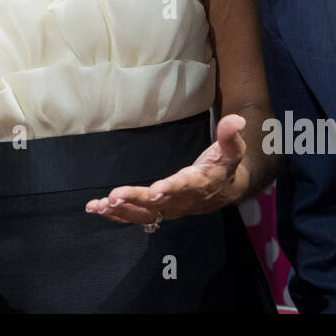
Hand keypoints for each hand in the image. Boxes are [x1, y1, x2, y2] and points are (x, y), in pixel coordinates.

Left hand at [85, 114, 248, 226]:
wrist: (226, 191)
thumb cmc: (224, 167)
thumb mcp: (232, 149)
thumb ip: (230, 135)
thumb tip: (236, 119)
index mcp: (199, 184)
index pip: (185, 187)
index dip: (171, 189)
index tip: (156, 190)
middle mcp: (182, 200)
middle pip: (158, 204)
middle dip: (135, 200)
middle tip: (114, 196)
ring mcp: (169, 209)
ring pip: (144, 214)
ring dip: (120, 210)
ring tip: (99, 205)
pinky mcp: (160, 211)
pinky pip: (137, 216)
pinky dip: (117, 214)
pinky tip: (98, 209)